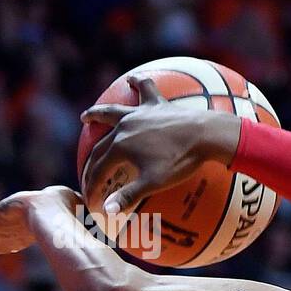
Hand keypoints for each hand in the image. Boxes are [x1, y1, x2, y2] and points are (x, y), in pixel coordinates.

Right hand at [0, 186, 80, 256]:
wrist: (53, 212)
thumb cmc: (68, 210)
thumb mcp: (74, 204)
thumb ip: (79, 203)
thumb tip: (98, 205)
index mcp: (33, 234)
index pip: (19, 240)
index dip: (13, 243)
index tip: (9, 248)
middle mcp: (15, 235)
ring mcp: (2, 230)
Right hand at [80, 75, 240, 216]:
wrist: (205, 134)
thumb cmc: (180, 161)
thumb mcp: (154, 182)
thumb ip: (129, 196)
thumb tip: (107, 211)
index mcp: (120, 147)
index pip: (99, 170)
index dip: (93, 186)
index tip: (91, 200)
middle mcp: (124, 127)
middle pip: (101, 146)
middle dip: (92, 163)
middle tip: (86, 173)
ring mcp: (139, 113)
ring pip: (112, 112)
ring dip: (97, 114)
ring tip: (85, 117)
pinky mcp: (157, 105)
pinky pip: (145, 88)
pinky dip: (137, 83)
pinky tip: (132, 79)